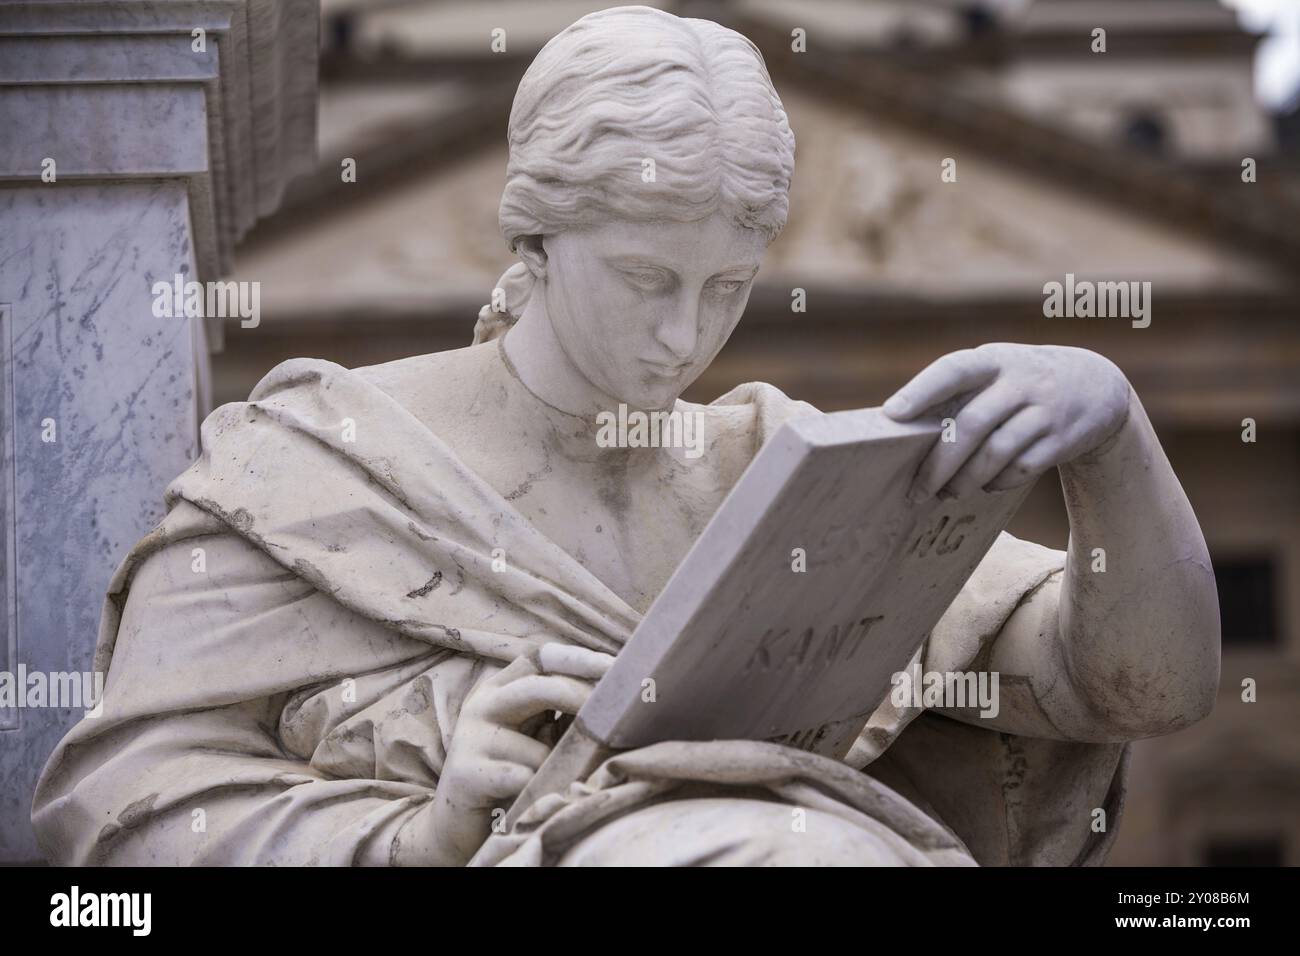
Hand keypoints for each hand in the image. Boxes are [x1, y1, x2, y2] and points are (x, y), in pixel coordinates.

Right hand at [422, 643, 612, 865]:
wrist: (461, 827)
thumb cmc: (513, 774)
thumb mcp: (540, 736)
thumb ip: (566, 714)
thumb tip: (619, 699)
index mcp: (502, 688)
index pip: (540, 657)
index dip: (578, 658)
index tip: (614, 667)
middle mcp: (483, 705)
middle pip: (537, 687)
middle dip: (580, 699)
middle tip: (613, 716)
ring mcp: (470, 738)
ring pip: (535, 747)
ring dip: (558, 768)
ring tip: (565, 783)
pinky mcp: (464, 774)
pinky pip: (520, 779)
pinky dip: (539, 791)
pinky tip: (539, 799)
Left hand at [882, 343, 1130, 499]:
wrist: (1096, 385)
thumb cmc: (1021, 382)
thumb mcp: (997, 369)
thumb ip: (960, 391)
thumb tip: (903, 432)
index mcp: (994, 360)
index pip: (953, 370)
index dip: (922, 390)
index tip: (892, 414)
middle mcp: (1020, 381)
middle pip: (971, 425)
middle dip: (938, 463)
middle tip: (915, 490)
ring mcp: (1044, 410)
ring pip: (996, 452)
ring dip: (966, 480)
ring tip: (947, 494)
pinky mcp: (1061, 439)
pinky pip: (1022, 468)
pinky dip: (998, 482)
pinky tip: (986, 486)